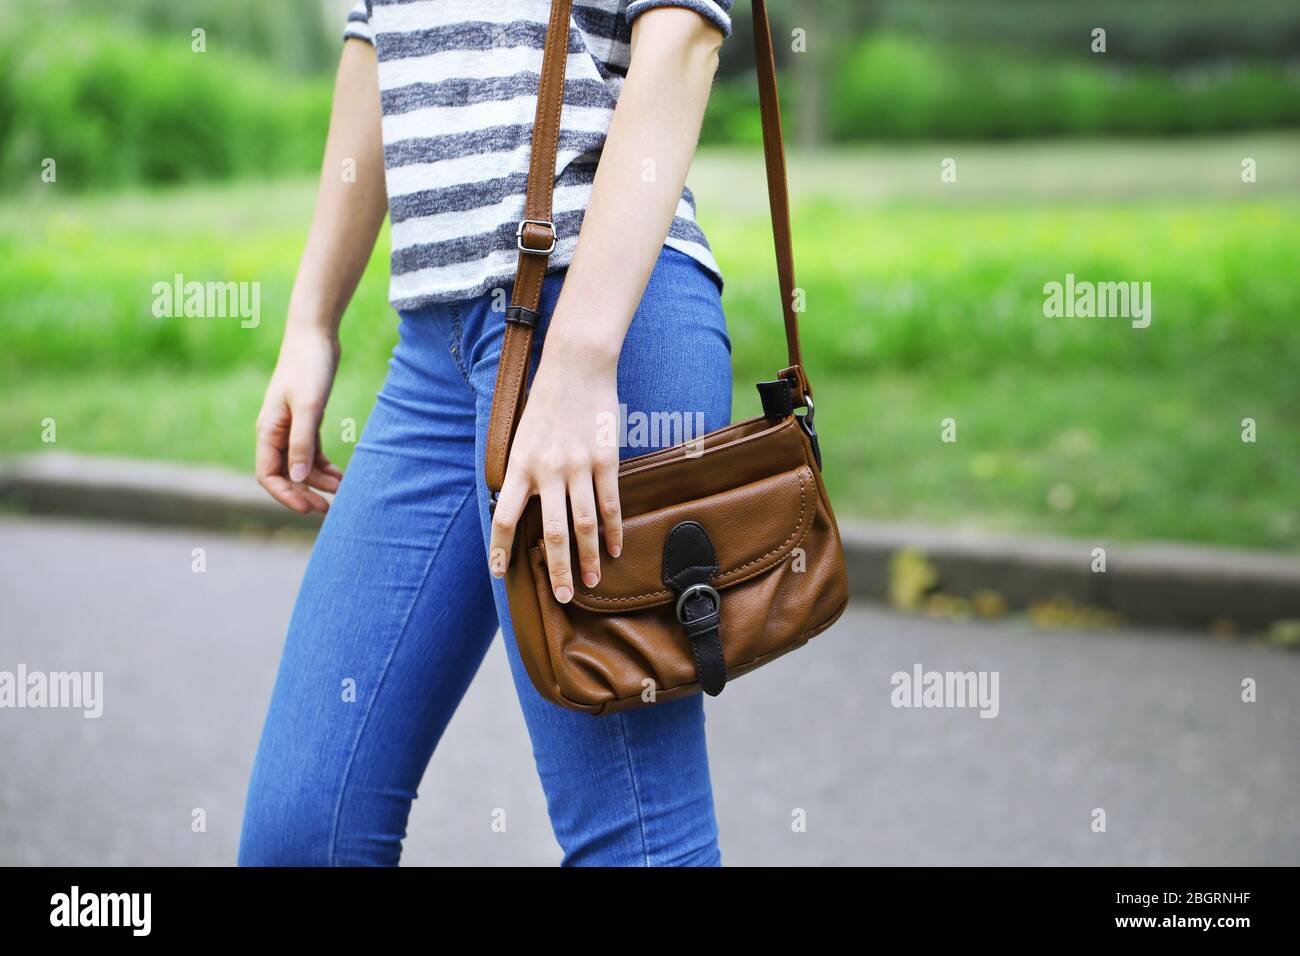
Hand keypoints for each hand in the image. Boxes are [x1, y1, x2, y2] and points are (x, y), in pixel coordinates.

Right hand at [255, 327, 343, 513]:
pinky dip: (325, 466)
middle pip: (285, 475)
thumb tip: (297, 478)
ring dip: (319, 481)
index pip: (268, 475)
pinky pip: (312, 452)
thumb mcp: (309, 407)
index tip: (309, 508)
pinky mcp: (307, 420)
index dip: (286, 495)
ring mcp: (290, 427)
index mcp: (268, 430)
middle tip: (328, 509)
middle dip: (304, 493)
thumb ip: (302, 442)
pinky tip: (342, 475)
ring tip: (344, 491)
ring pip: (301, 465)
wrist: (315, 336)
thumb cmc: (309, 367)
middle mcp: (275, 432)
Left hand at [488, 337, 623, 601]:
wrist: (576, 365)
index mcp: (520, 465)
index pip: (504, 516)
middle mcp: (548, 470)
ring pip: (584, 523)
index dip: (501, 547)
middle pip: (552, 532)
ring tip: (592, 581)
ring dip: (589, 557)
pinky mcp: (605, 458)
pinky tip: (614, 548)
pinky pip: (609, 503)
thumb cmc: (545, 400)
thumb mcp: (521, 435)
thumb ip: (522, 472)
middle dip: (557, 568)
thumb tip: (519, 506)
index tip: (500, 572)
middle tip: (562, 596)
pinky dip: (612, 529)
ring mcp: (578, 466)